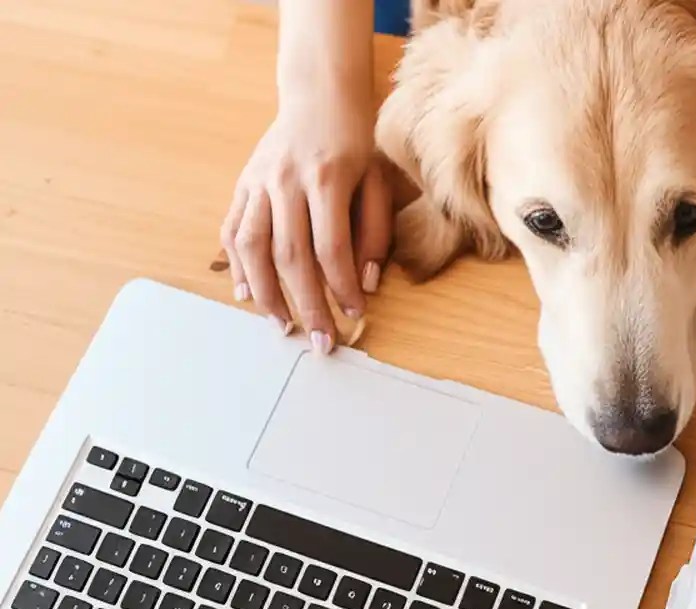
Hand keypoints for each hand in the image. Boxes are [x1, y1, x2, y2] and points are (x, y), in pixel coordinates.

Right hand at [220, 88, 390, 352]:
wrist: (320, 96)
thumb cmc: (357, 143)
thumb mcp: (379, 181)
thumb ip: (374, 233)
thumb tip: (366, 284)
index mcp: (327, 179)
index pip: (331, 248)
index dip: (340, 287)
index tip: (353, 315)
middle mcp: (287, 182)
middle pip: (290, 255)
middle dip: (306, 304)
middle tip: (319, 341)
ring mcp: (259, 182)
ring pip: (252, 247)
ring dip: (266, 293)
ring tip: (282, 324)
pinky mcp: (243, 184)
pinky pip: (233, 230)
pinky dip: (237, 266)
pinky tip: (247, 294)